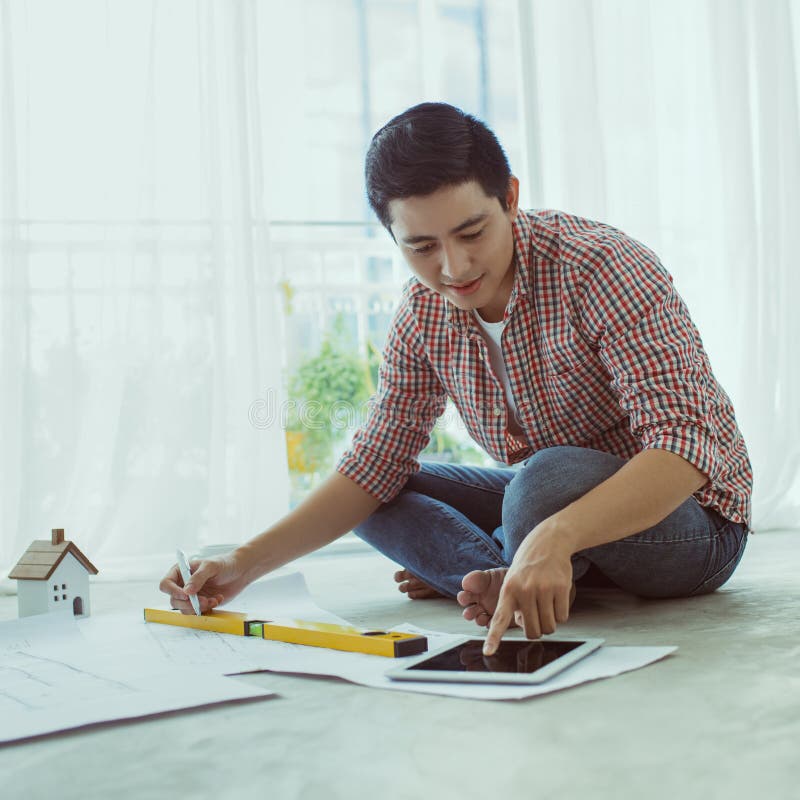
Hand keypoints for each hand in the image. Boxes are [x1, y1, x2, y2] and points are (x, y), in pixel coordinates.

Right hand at [159, 550, 252, 614]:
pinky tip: (218, 599)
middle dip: (189, 603)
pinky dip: (207, 609)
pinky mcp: (200, 604)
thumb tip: (186, 592)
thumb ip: (198, 578)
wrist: (239, 572)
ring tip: (213, 600)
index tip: (185, 595)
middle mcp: (182, 585)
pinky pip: (197, 612)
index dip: (172, 591)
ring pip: (185, 609)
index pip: (166, 584)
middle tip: (204, 601)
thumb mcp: (211, 567)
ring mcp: (191, 596)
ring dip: (199, 608)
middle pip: (174, 600)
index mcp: (180, 572)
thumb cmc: (223, 564)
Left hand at [483, 525, 574, 655]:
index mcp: (508, 591)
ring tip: (546, 603)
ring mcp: (543, 589)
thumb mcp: (513, 582)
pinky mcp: (561, 588)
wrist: (548, 543)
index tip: (488, 651)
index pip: (499, 619)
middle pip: (533, 631)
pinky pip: (562, 618)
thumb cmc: (528, 568)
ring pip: (549, 627)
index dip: (493, 637)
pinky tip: (556, 596)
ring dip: (550, 622)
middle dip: (536, 629)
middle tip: (537, 613)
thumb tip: (526, 627)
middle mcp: (524, 590)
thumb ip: (516, 606)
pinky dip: (561, 613)